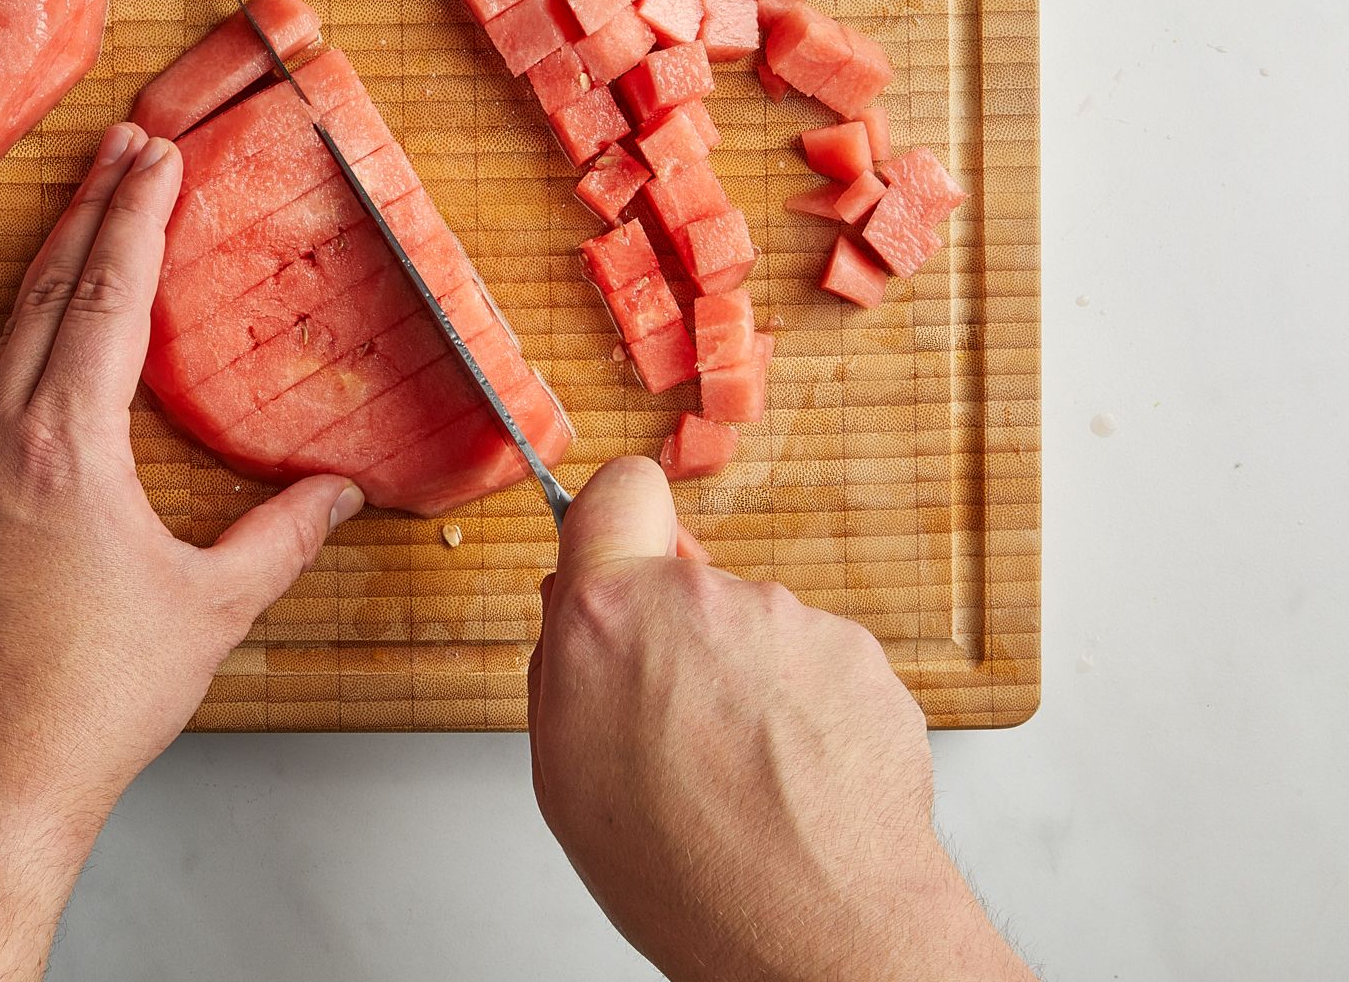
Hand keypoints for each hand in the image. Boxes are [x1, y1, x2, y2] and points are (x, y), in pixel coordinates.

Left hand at [0, 122, 361, 981]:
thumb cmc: (96, 699)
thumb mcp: (213, 610)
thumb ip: (284, 536)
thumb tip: (341, 490)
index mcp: (65, 449)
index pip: (108, 300)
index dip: (137, 218)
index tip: (158, 153)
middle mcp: (1, 439)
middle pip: (49, 291)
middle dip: (91, 208)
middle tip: (126, 143)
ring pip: (12, 331)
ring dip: (58, 261)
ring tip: (93, 205)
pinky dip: (30, 327)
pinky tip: (52, 329)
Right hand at [528, 458, 1032, 981]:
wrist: (817, 929)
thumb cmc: (689, 872)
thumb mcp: (566, 776)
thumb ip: (561, 666)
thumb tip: (568, 607)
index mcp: (609, 616)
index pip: (616, 491)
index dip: (619, 520)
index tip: (621, 553)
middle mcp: (702, 598)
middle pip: (684, 580)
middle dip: (679, 636)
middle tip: (682, 727)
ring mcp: (789, 621)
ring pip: (753, 627)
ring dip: (748, 678)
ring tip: (748, 773)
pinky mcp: (859, 652)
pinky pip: (816, 661)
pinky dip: (809, 707)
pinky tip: (800, 777)